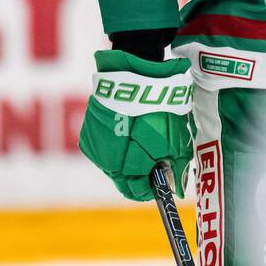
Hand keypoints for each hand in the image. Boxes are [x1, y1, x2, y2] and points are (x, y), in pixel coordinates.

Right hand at [79, 49, 194, 201]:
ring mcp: (94, 143)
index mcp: (123, 166)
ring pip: (113, 160)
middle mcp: (103, 159)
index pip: (136, 191)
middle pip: (123, 177)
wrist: (136, 74)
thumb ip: (174, 168)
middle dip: (140, 171)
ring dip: (127, 155)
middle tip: (157, 158)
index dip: (151, 188)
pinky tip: (130, 126)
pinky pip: (106, 143)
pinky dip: (118, 140)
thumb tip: (175, 190)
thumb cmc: (158, 109)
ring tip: (144, 137)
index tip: (162, 181)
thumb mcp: (175, 141)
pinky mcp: (90, 127)